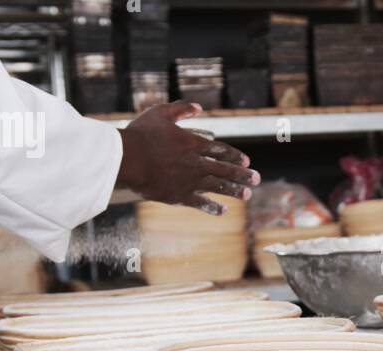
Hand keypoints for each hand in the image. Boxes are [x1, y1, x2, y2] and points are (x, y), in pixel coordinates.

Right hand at [117, 101, 260, 214]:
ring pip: (218, 186)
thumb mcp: (161, 113)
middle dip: (243, 175)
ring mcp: (189, 181)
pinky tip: (224, 210)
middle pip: (225, 169)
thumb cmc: (140, 134)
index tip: (247, 161)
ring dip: (234, 191)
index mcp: (193, 144)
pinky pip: (200, 203)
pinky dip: (213, 207)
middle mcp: (196, 163)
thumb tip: (198, 107)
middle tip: (257, 179)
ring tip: (247, 195)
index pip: (221, 150)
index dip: (235, 156)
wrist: (125, 159)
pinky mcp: (179, 195)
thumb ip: (181, 109)